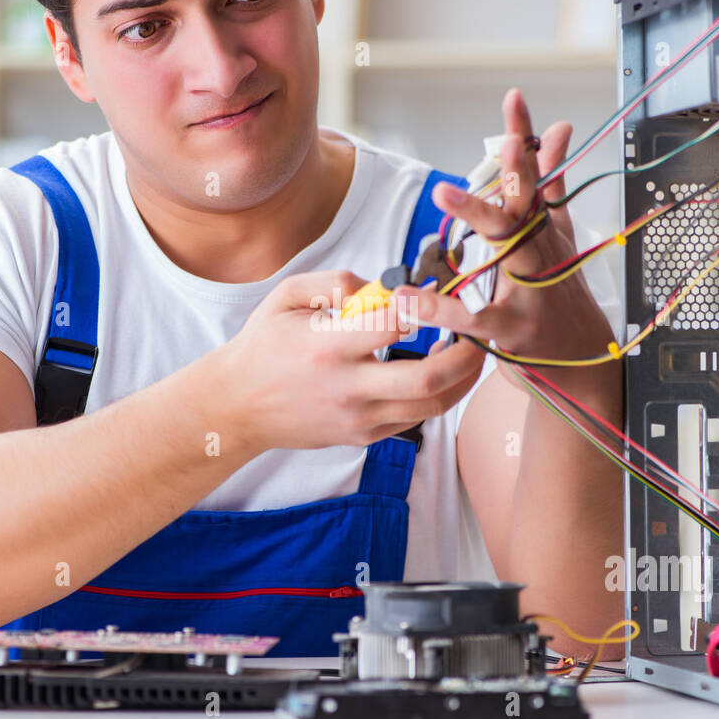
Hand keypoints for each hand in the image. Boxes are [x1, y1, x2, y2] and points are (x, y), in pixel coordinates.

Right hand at [220, 270, 486, 450]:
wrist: (238, 406)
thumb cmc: (264, 346)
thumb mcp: (286, 297)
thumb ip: (335, 281)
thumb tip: (383, 284)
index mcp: (327, 347)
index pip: (392, 326)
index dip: (426, 306)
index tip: (444, 290)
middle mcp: (348, 388)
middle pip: (427, 379)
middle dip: (466, 354)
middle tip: (480, 330)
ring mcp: (359, 418)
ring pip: (433, 406)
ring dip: (463, 379)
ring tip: (472, 351)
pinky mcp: (364, 436)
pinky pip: (417, 419)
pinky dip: (440, 395)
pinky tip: (445, 372)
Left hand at [392, 88, 613, 367]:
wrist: (583, 360)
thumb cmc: (561, 291)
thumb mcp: (557, 236)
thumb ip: (550, 185)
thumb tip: (559, 129)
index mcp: (544, 229)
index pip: (536, 176)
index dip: (525, 138)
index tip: (514, 99)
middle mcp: (541, 253)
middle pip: (526, 202)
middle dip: (513, 170)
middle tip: (499, 136)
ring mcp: (531, 291)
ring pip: (508, 247)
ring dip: (478, 216)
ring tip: (442, 188)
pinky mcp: (515, 330)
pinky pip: (478, 316)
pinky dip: (443, 307)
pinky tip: (412, 298)